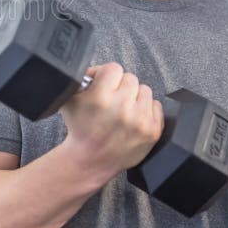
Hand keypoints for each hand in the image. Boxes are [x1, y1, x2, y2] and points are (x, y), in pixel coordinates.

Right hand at [60, 62, 162, 176]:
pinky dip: (146, 110)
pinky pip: (156, 105)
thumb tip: (97, 70)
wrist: (91, 159)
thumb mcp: (70, 99)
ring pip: (145, 90)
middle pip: (130, 78)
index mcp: (100, 97)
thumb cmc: (80, 128)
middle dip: (120, 87)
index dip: (106, 76)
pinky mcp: (152, 131)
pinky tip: (133, 118)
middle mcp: (121, 107)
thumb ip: (81, 78)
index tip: (103, 86)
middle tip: (112, 100)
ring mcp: (139, 120)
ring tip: (123, 110)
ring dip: (134, 97)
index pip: (113, 68)